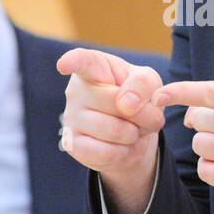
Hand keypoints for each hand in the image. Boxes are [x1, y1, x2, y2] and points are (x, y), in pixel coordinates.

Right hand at [57, 47, 165, 180]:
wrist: (134, 133)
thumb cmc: (137, 98)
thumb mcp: (150, 82)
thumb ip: (142, 84)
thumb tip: (125, 104)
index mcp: (95, 67)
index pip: (81, 61)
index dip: (72, 61)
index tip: (64, 65)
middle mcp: (76, 90)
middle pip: (116, 103)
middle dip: (143, 115)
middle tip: (143, 115)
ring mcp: (71, 118)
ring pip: (114, 130)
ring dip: (134, 134)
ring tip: (130, 129)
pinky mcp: (72, 144)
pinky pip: (106, 152)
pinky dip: (123, 152)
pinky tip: (119, 145)